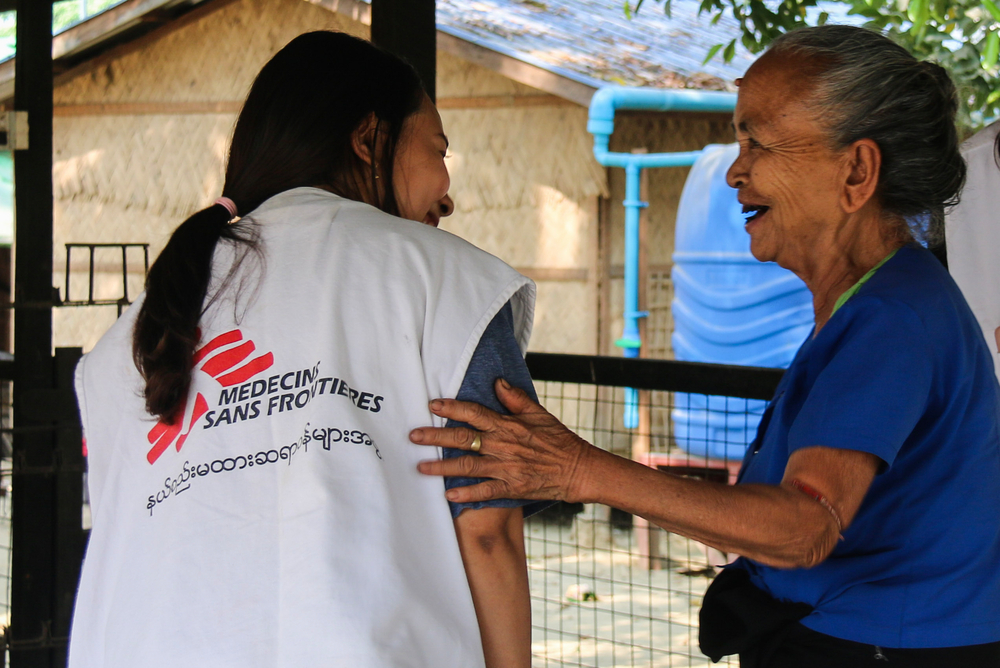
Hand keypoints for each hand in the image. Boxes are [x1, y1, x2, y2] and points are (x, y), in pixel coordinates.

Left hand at [410, 379, 595, 503]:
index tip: (432, 405)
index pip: (475, 413)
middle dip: (435, 437)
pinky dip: (466, 493)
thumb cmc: (559, 440)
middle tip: (413, 435)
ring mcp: (506, 467)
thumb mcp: (539, 413)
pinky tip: (448, 495)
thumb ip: (516, 399)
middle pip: (463, 438)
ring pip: (467, 466)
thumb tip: (497, 383)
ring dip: (442, 466)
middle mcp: (503, 445)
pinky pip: (484, 491)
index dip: (452, 408)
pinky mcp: (511, 487)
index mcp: (508, 425)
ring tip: (420, 467)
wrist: (579, 469)